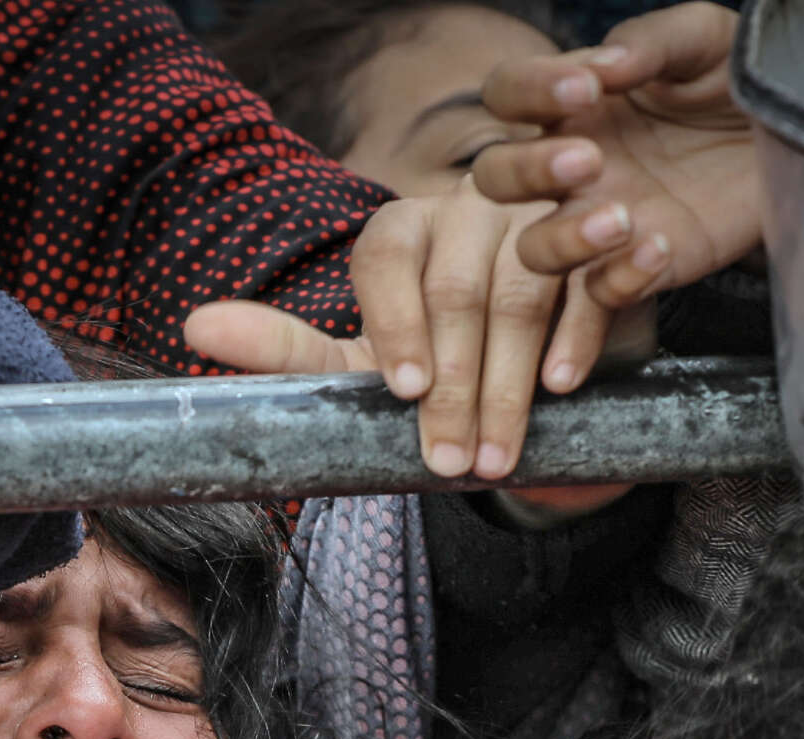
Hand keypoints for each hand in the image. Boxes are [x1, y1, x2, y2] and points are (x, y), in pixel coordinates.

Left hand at [185, 182, 631, 508]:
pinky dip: (586, 329)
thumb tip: (195, 326)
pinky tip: (569, 383)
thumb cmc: (435, 367)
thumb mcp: (360, 366)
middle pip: (459, 289)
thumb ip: (286, 350)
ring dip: (515, 377)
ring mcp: (543, 217)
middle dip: (457, 388)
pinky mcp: (608, 244)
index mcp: (402, 230)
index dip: (396, 327)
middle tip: (458, 465)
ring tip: (508, 450)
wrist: (535, 375)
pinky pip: (600, 278)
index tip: (406, 393)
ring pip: (527, 286)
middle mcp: (470, 208)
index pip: (387, 261)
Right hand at [469, 3, 759, 321]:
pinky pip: (601, 294)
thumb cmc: (737, 78)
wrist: (796, 130)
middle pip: (497, 179)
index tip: (585, 87)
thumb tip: (608, 65)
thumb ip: (652, 41)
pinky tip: (660, 248)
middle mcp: (572, 167)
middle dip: (529, 171)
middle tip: (591, 159)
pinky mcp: (640, 268)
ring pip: (535, 250)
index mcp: (573, 104)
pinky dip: (621, 280)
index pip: (509, 93)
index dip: (529, 90)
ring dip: (564, 239)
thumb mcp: (702, 38)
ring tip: (622, 219)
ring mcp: (599, 222)